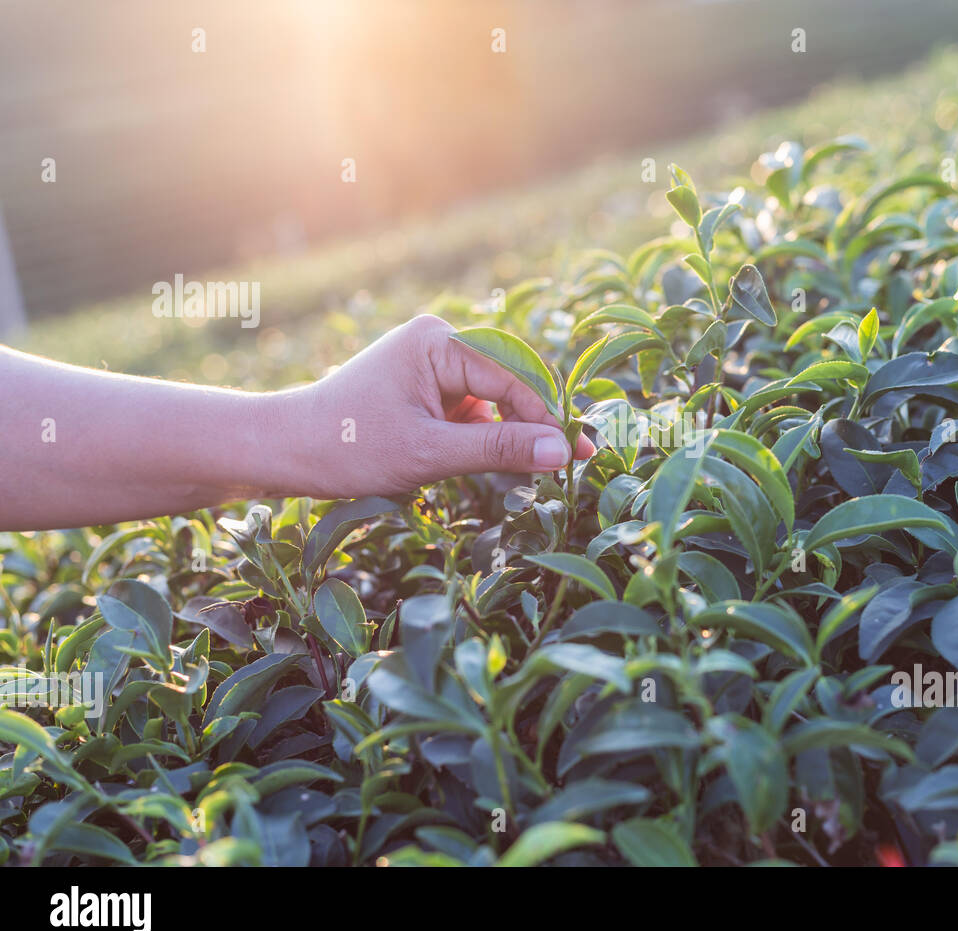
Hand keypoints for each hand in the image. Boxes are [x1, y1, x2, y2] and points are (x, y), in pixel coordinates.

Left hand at [277, 314, 595, 498]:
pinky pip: (473, 410)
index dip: (547, 417)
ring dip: (512, 434)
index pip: (511, 377)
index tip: (579, 453)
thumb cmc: (349, 447)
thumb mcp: (430, 453)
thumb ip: (499, 451)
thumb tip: (562, 452)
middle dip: (537, 423)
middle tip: (576, 460)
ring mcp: (432, 365)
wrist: (286, 451)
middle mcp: (438, 342)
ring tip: (540, 470)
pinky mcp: (426, 388)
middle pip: (509, 383)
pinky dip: (489, 438)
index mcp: (437, 341)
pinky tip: (505, 464)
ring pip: (495, 400)